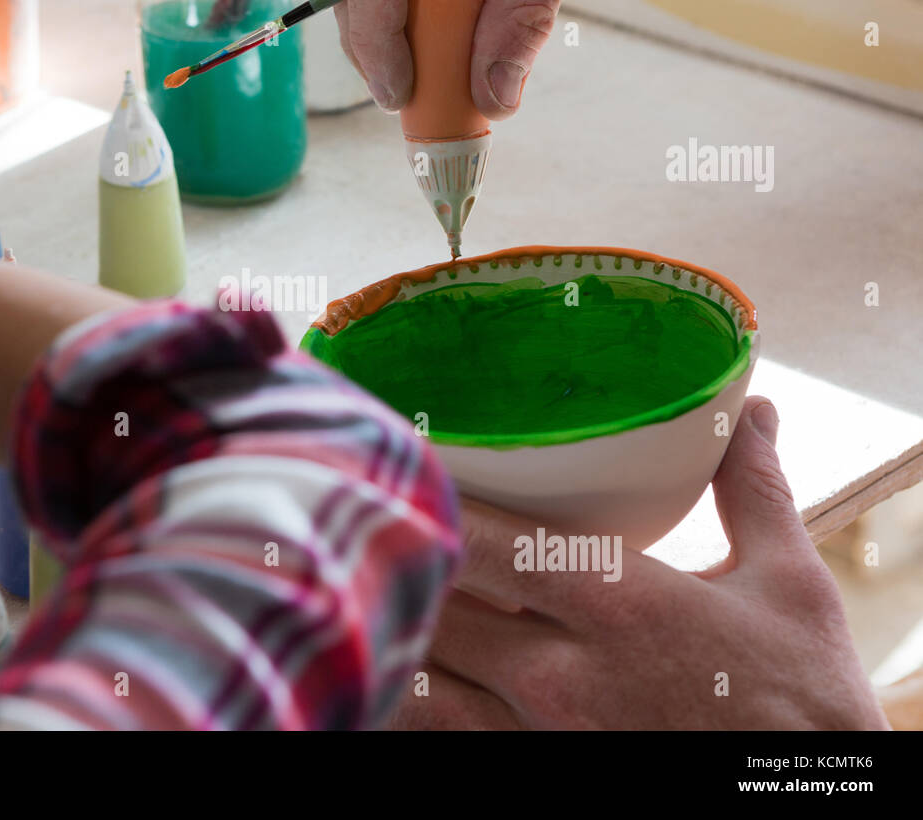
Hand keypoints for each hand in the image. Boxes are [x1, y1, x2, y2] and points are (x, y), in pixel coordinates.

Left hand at [390, 397, 889, 728]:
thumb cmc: (800, 701)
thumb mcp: (789, 583)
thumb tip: (754, 411)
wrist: (812, 806)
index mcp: (617, 604)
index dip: (431, 498)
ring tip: (379, 591)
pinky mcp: (530, 776)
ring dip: (396, 629)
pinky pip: (437, 735)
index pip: (484, 537)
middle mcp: (561, 674)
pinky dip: (408, 699)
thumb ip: (752, 489)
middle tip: (377, 519)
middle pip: (433, 601)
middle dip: (404, 558)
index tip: (407, 465)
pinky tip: (404, 664)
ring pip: (418, 677)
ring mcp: (537, 737)